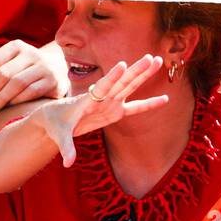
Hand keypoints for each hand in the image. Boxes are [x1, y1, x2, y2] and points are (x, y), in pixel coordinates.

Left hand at [0, 39, 68, 114]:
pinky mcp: (53, 80)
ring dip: (0, 99)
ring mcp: (43, 66)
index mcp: (14, 46)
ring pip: (16, 83)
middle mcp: (30, 53)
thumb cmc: (21, 68)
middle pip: (2, 74)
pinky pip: (31, 92)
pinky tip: (7, 109)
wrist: (56, 70)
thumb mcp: (2, 63)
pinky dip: (17, 101)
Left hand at [36, 55, 168, 165]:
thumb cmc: (56, 124)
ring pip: (129, 87)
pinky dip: (149, 105)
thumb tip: (67, 163)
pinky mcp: (115, 112)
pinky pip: (135, 108)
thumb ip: (66, 148)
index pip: (102, 87)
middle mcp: (101, 98)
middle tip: (150, 57)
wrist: (56, 119)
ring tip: (158, 61)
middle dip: (136, 71)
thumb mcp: (60, 136)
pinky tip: (165, 99)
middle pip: (121, 82)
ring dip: (143, 75)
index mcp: (88, 100)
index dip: (112, 77)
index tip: (122, 64)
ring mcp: (110, 103)